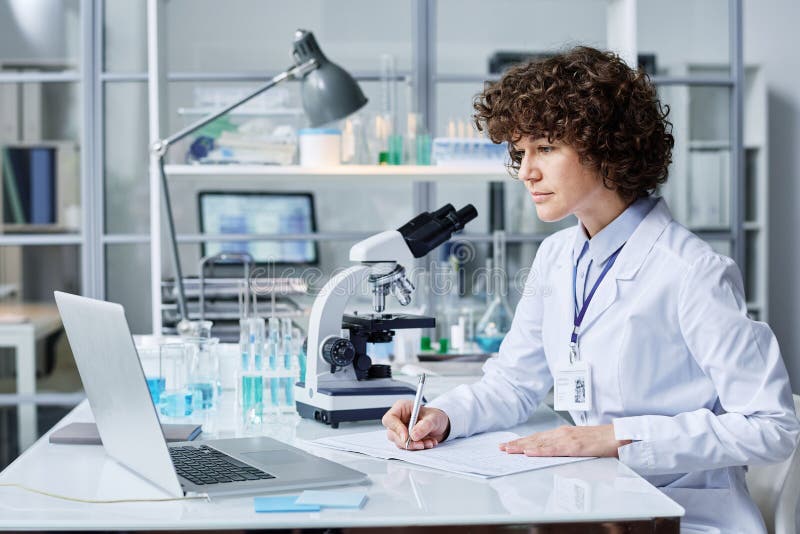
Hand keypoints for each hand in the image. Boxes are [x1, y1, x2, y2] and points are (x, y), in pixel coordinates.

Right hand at [382, 399, 449, 450]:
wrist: (440, 426)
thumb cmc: (435, 417)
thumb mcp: (434, 418)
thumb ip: (424, 426)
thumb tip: (413, 435)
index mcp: (401, 408)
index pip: (390, 419)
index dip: (396, 428)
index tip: (406, 437)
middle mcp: (398, 419)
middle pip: (392, 433)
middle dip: (407, 441)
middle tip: (420, 443)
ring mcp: (400, 431)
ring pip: (399, 442)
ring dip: (414, 445)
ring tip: (428, 442)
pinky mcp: (404, 440)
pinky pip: (406, 447)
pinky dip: (417, 447)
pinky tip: (428, 442)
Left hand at [499, 424, 630, 457]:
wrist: (619, 436)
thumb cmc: (602, 440)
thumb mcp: (579, 442)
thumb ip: (565, 446)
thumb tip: (552, 453)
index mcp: (563, 433)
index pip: (538, 438)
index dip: (522, 441)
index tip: (508, 445)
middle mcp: (562, 434)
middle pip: (535, 440)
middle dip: (517, 444)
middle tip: (501, 448)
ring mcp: (568, 439)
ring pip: (540, 444)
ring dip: (523, 446)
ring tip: (509, 450)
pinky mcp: (575, 447)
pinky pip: (554, 450)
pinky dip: (540, 451)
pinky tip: (529, 452)